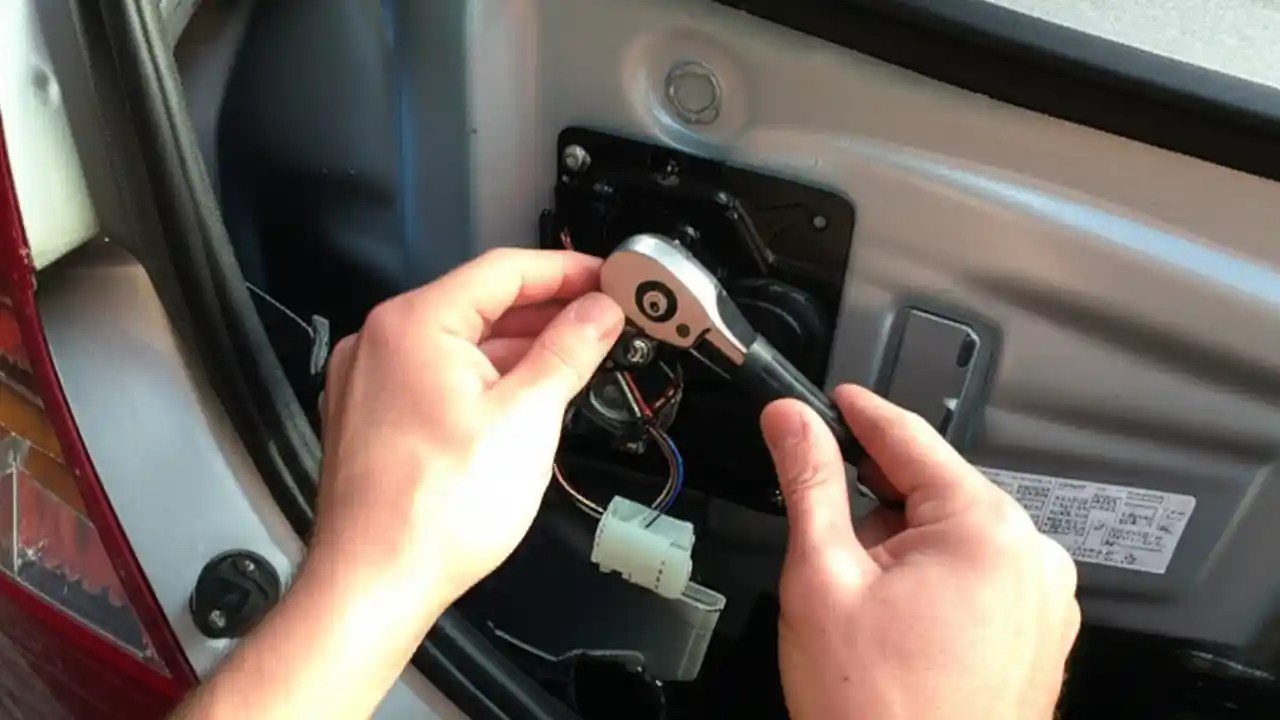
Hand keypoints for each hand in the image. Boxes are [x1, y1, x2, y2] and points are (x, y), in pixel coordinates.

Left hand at [316, 248, 623, 615]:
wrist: (375, 583)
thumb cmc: (434, 511)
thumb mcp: (527, 417)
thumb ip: (568, 351)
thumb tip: (598, 312)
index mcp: (413, 325)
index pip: (502, 271)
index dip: (565, 269)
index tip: (605, 277)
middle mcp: (380, 343)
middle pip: (478, 304)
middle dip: (545, 311)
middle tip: (602, 318)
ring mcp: (369, 382)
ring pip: (458, 343)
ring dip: (517, 347)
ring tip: (573, 359)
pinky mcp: (371, 417)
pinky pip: (435, 376)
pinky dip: (482, 377)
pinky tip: (521, 396)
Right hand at [761, 385, 1079, 719]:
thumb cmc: (876, 707)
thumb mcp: (823, 578)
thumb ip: (809, 483)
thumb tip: (790, 420)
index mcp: (987, 528)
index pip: (911, 439)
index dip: (860, 413)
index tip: (831, 399)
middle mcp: (1034, 556)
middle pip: (934, 492)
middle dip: (877, 505)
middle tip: (832, 551)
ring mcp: (1046, 600)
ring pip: (954, 538)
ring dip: (904, 548)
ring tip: (866, 610)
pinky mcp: (1041, 635)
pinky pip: (980, 578)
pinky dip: (935, 583)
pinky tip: (900, 628)